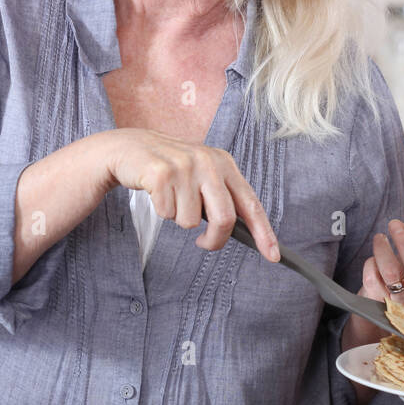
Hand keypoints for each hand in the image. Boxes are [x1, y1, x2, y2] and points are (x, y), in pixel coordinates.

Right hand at [102, 127, 278, 262]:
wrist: (130, 148)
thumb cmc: (171, 169)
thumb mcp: (203, 175)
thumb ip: (222, 197)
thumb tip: (246, 232)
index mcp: (225, 163)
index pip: (251, 203)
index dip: (264, 232)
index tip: (273, 256)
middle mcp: (209, 162)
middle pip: (224, 219)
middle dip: (214, 240)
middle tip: (203, 243)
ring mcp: (185, 166)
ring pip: (190, 221)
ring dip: (178, 217)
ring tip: (171, 197)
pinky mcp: (160, 173)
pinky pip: (167, 213)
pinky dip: (161, 211)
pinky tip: (157, 193)